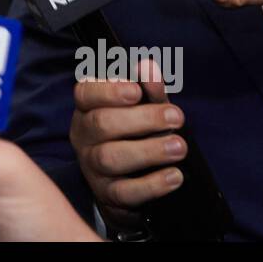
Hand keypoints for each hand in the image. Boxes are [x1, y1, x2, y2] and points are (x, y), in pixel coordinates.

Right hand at [68, 59, 185, 230]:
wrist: (131, 179)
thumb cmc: (135, 133)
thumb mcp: (144, 109)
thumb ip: (148, 89)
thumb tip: (148, 66)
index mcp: (88, 109)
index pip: (85, 93)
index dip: (109, 91)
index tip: (136, 90)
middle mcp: (84, 136)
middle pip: (101, 124)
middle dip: (142, 119)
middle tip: (176, 118)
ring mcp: (92, 167)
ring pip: (110, 158)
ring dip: (148, 151)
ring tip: (179, 147)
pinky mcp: (107, 195)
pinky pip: (124, 192)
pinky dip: (151, 185)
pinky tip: (174, 176)